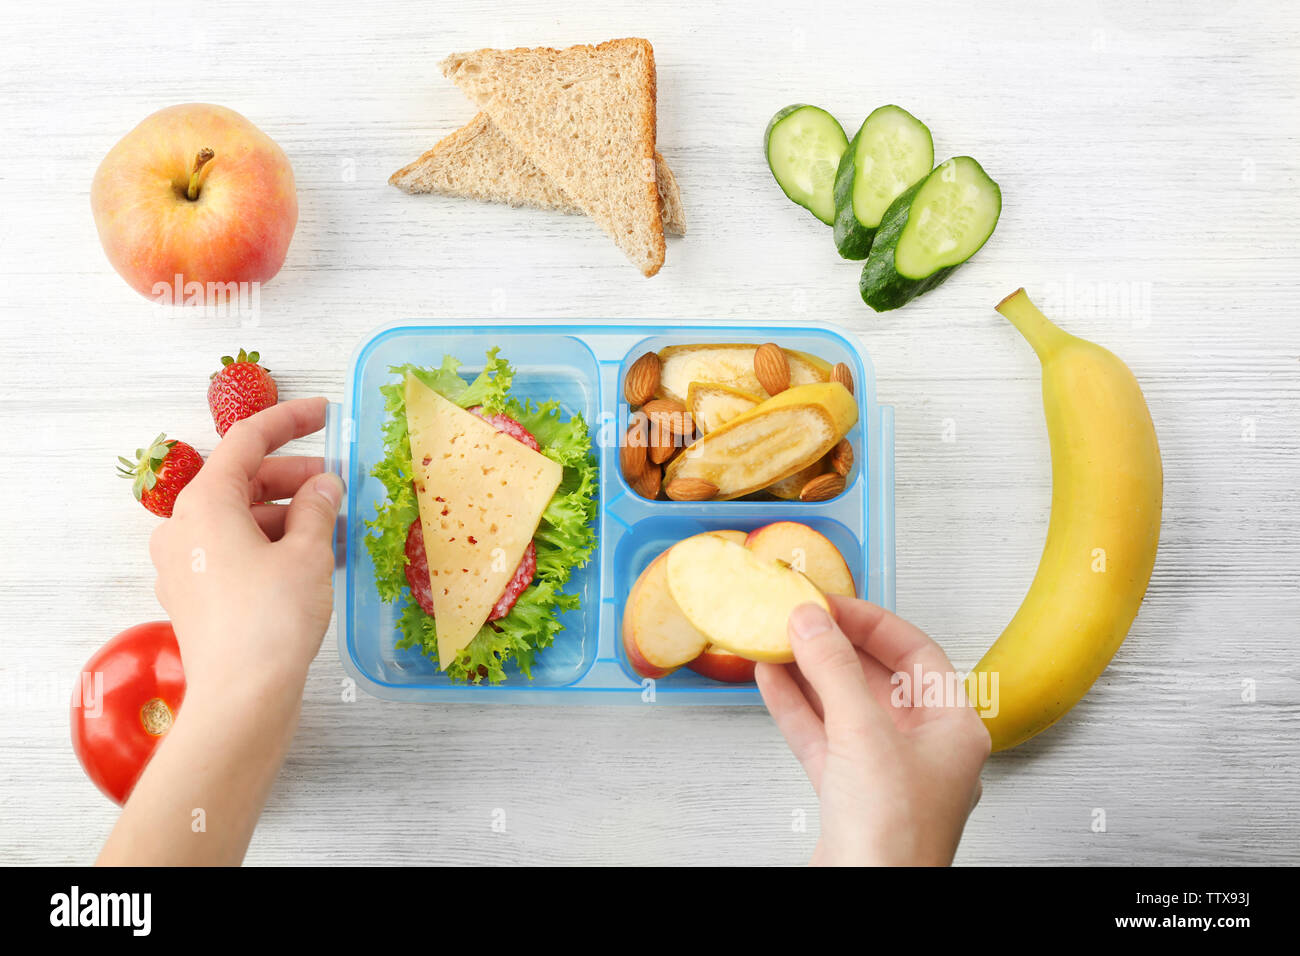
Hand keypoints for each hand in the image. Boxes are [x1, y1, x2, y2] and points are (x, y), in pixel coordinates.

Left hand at [148, 397, 343, 702]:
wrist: (243, 698)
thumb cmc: (272, 619)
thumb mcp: (308, 552)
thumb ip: (318, 507)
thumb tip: (325, 485)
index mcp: (204, 503)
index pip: (246, 441)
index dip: (289, 420)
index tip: (325, 412)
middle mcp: (183, 528)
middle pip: (243, 481)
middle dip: (295, 478)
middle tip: (341, 486)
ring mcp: (185, 565)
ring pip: (242, 519)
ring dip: (289, 516)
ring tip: (336, 530)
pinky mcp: (197, 597)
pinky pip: (237, 552)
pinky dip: (274, 546)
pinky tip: (314, 560)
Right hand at [756, 596, 990, 865]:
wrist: (866, 900)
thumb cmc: (896, 840)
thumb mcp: (864, 734)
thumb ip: (835, 669)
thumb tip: (813, 621)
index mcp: (954, 728)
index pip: (916, 653)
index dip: (872, 623)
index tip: (833, 604)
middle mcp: (924, 748)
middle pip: (876, 678)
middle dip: (833, 647)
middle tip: (799, 619)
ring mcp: (885, 772)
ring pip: (843, 706)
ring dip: (808, 673)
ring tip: (776, 641)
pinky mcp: (849, 794)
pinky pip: (822, 736)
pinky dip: (796, 707)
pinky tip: (771, 680)